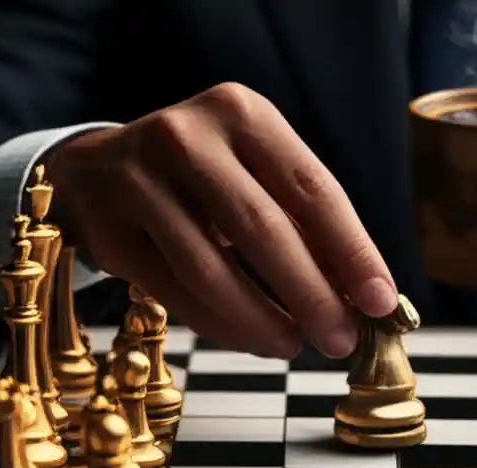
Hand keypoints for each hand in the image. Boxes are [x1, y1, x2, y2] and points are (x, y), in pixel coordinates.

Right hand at [44, 82, 397, 358]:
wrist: (94, 172)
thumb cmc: (202, 180)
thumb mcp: (255, 176)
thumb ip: (306, 227)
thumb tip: (364, 300)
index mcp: (241, 113)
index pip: (313, 189)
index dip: (353, 252)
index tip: (382, 303)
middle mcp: (186, 137)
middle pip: (264, 229)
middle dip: (311, 295)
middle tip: (341, 341)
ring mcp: (137, 180)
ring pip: (212, 269)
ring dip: (263, 319)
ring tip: (293, 346)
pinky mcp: (108, 229)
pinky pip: (175, 292)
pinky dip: (221, 326)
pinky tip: (251, 339)